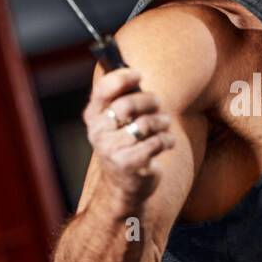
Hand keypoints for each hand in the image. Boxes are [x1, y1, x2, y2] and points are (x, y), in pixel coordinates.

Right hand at [83, 66, 175, 208]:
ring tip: (165, 125)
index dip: (122, 78)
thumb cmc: (127, 144)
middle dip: (150, 101)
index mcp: (93, 116)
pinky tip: (167, 142)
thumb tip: (136, 75)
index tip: (139, 75)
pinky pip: (155, 142)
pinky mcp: (127, 164)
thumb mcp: (120, 121)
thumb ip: (124, 98)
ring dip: (162, 123)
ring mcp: (110, 150)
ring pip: (145, 124)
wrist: (125, 186)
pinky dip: (167, 140)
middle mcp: (97, 132)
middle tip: (159, 105)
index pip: (103, 89)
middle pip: (127, 105)